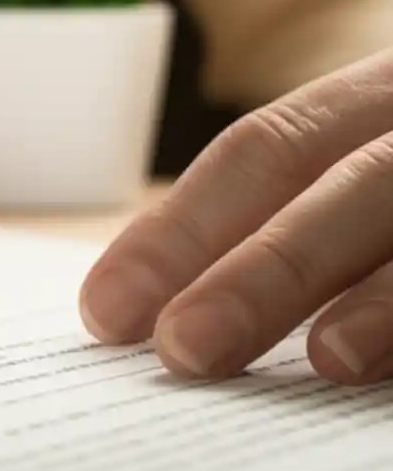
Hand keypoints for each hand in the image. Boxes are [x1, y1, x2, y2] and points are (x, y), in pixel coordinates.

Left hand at [80, 49, 392, 384]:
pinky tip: (391, 373)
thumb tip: (155, 315)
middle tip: (185, 350)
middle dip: (263, 266)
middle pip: (353, 181)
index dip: (182, 227)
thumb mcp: (360, 171)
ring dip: (383, 296)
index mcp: (377, 97)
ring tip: (328, 360)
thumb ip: (292, 215)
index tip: (106, 309)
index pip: (265, 150)